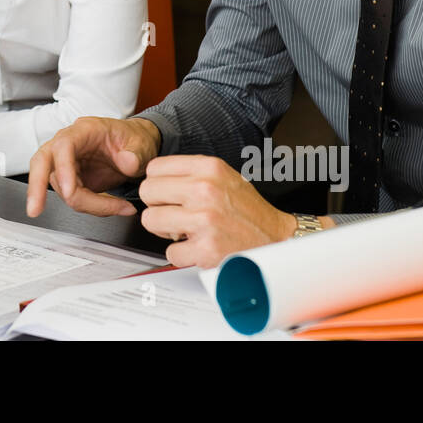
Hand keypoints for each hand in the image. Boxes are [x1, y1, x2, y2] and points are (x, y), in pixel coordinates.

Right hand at [26, 116, 161, 217]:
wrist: (135, 148)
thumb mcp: (142, 143)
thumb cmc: (133, 140)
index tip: (69, 190)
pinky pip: (71, 197)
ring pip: (60, 188)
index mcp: (85, 130)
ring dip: (85, 204)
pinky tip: (110, 207)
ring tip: (118, 207)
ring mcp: (66, 163)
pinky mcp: (70, 179)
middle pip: (42, 163)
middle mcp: (69, 145)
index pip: (63, 146)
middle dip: (36, 187)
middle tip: (35, 209)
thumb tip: (127, 162)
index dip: (63, 168)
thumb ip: (136, 153)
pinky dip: (89, 207)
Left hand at [137, 155, 297, 266]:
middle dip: (158, 206)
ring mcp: (204, 220)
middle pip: (147, 192)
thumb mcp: (222, 176)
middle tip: (175, 213)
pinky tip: (197, 247)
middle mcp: (205, 190)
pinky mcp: (205, 248)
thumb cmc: (247, 210)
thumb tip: (154, 176)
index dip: (158, 183)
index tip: (166, 193)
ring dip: (165, 230)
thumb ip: (190, 173)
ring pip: (151, 220)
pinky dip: (181, 254)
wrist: (275, 239)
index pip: (155, 168)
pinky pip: (169, 252)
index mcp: (209, 168)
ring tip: (186, 230)